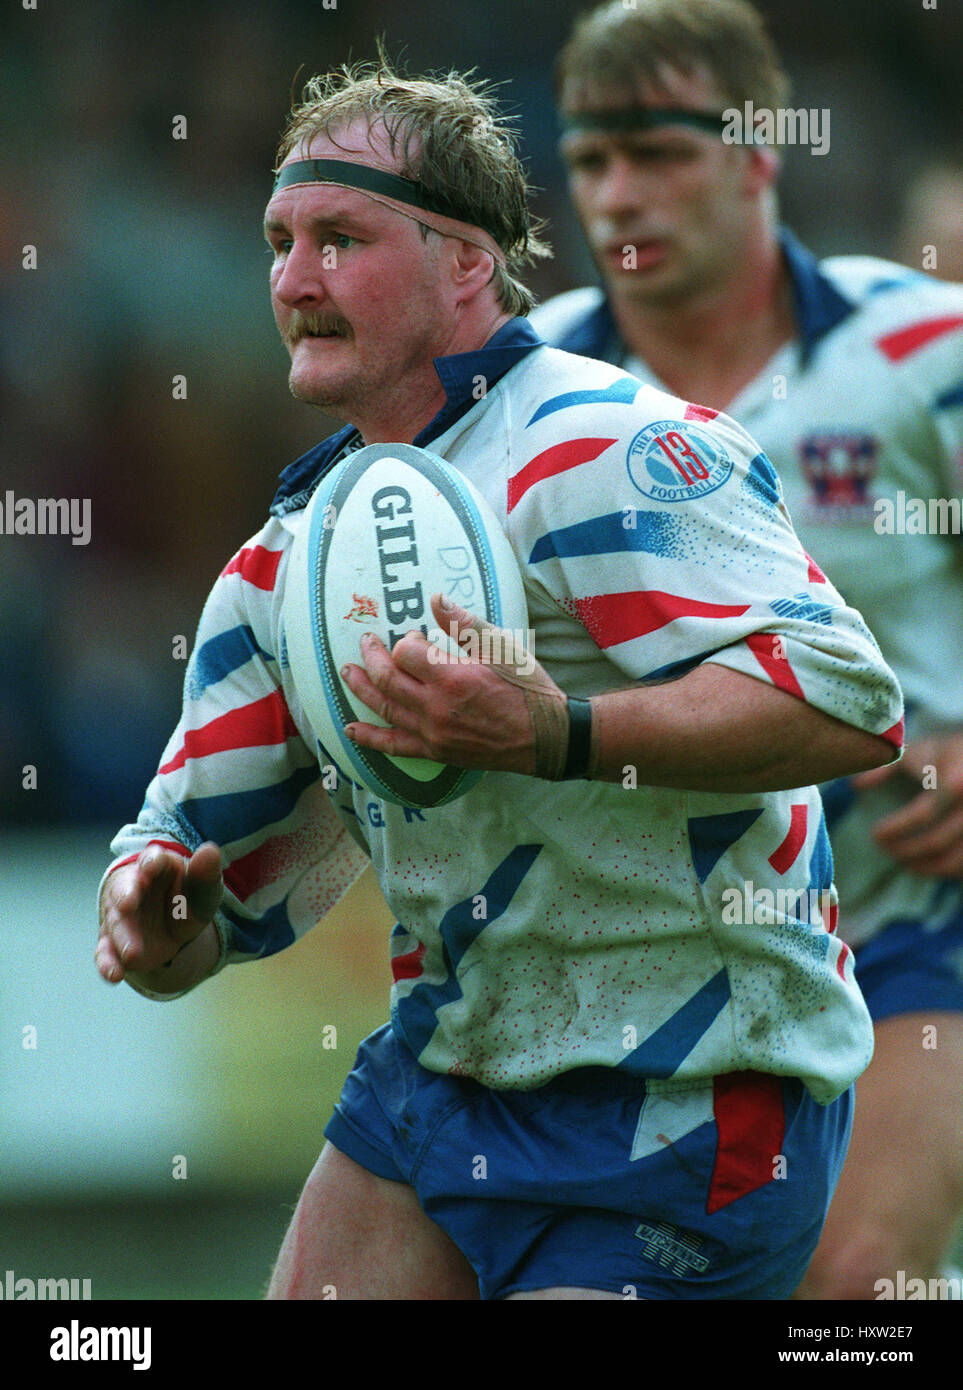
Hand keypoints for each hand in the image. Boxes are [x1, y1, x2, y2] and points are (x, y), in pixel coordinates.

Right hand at [96, 842, 223, 982]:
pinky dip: (108, 963)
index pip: (152, 859)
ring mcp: (121, 916)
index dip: (151, 862)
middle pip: (125, 890)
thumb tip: (210, 850)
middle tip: (127, 904)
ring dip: (122, 936)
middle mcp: (132, 888)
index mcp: (156, 866)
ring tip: (132, 952)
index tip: (152, 866)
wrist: (174, 926)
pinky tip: (114, 974)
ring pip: (116, 923)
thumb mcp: (203, 888)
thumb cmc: (187, 897)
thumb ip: (205, 874)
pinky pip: (106, 952)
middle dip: (126, 896)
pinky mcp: (113, 942)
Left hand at [340, 595, 566, 775]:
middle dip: (372, 656)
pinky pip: (394, 746)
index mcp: (452, 677)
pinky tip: (352, 729)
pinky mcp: (435, 751)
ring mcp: (433, 733)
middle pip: (386, 679)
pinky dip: (370, 738)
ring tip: (348, 672)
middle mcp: (436, 707)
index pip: (406, 652)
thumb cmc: (527, 689)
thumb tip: (437, 599)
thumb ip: (465, 625)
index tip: (417, 636)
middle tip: (366, 642)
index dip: (406, 639)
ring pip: (384, 708)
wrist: (544, 737)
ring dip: (361, 688)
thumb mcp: (502, 648)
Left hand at [851, 733, 962, 877]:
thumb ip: (884, 767)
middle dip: (906, 850)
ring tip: (902, 861)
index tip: (875, 834)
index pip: (926, 812)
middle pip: (937, 841)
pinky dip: (944, 870)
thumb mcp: (915, 751)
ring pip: (954, 860)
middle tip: (885, 850)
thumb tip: (855, 786)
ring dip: (924, 866)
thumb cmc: (943, 754)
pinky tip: (924, 865)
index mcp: (954, 778)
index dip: (898, 828)